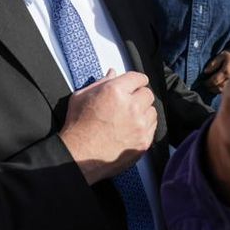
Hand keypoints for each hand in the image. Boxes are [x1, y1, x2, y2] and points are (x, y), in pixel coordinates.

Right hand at [59, 70, 157, 184]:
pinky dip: (144, 127)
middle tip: (129, 102)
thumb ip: (100, 82)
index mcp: (115, 91)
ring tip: (129, 118)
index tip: (135, 84)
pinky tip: (131, 129)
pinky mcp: (143, 142)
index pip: (138, 77)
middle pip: (148, 94)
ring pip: (152, 111)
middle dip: (139, 96)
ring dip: (143, 112)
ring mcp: (139, 126)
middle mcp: (131, 107)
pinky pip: (152, 128)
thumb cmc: (77, 127)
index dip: (136, 80)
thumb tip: (112, 73)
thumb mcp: (81, 97)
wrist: (78, 155)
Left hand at [199, 51, 229, 93]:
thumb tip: (206, 71)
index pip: (214, 80)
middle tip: (205, 85)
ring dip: (215, 90)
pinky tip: (217, 88)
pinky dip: (220, 91)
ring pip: (222, 91)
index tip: (204, 82)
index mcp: (227, 71)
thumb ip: (213, 63)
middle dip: (210, 87)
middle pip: (218, 87)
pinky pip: (227, 92)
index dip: (207, 83)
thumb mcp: (222, 55)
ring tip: (210, 87)